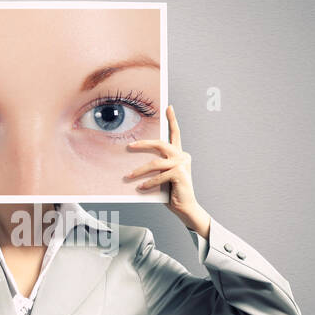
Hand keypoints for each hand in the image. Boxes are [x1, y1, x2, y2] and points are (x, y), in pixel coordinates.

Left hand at [124, 105, 210, 236]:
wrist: (185, 208)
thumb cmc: (171, 192)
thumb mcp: (161, 176)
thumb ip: (155, 166)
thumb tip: (133, 163)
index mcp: (179, 154)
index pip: (175, 134)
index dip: (172, 120)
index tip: (169, 107)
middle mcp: (182, 156)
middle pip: (161, 144)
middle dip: (144, 144)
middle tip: (130, 145)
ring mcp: (182, 164)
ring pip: (155, 163)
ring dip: (139, 171)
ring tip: (128, 176)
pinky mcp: (180, 174)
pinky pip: (159, 176)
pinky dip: (149, 183)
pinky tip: (141, 188)